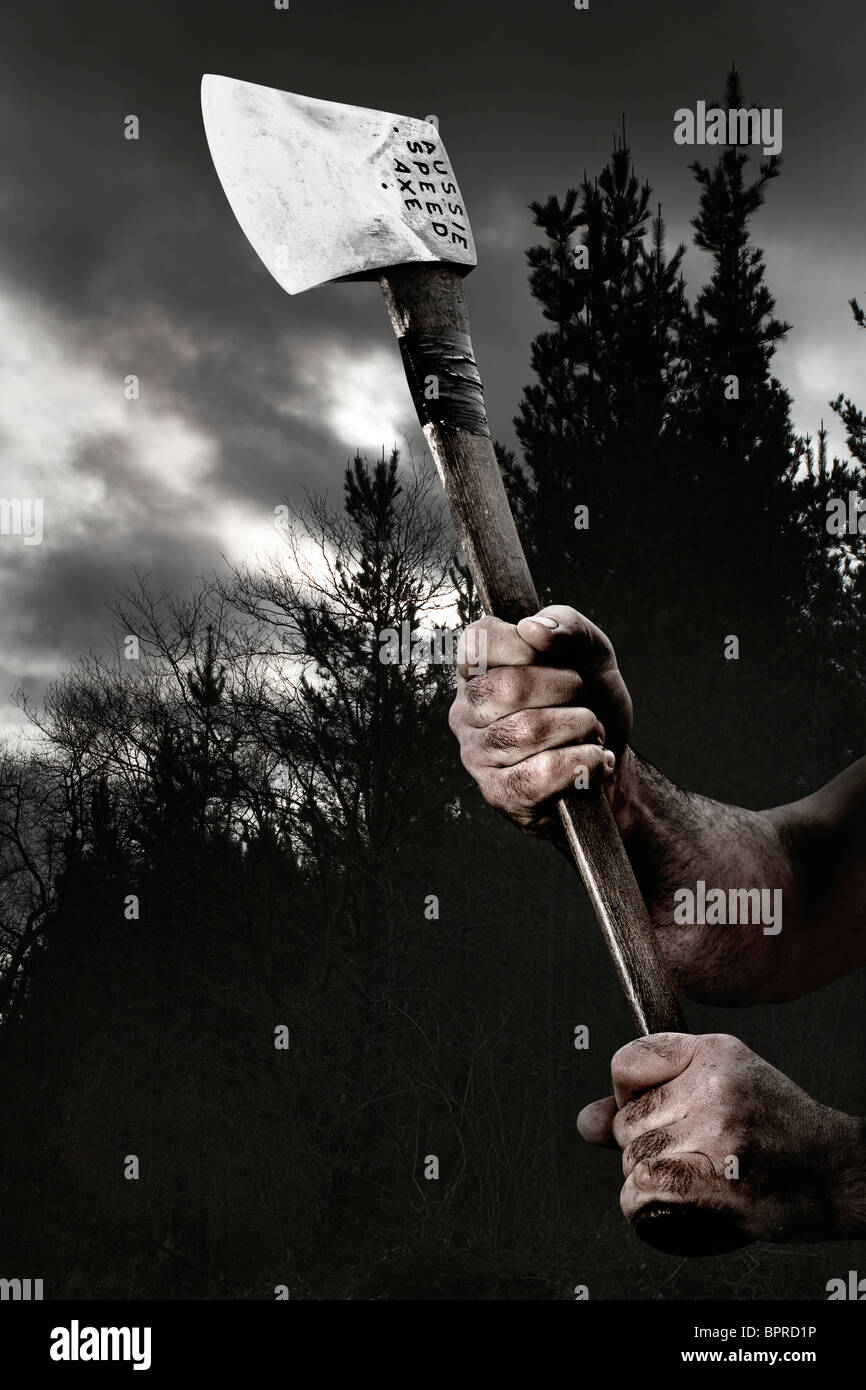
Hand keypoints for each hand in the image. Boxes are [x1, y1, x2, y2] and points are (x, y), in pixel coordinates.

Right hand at [448, 605, 632, 836]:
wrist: (611, 757)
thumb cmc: (592, 700)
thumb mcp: (591, 651)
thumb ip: (567, 625)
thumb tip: (533, 629)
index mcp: (477, 670)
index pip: (478, 642)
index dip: (523, 645)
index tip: (552, 658)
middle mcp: (466, 712)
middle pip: (509, 687)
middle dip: (567, 688)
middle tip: (580, 699)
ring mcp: (477, 756)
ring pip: (529, 731)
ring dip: (582, 727)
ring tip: (590, 731)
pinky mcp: (499, 794)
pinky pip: (540, 775)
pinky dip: (583, 763)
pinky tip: (593, 760)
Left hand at [578, 1032, 865, 1242]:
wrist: (838, 1173)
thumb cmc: (776, 1133)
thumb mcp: (719, 1091)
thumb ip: (648, 1101)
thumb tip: (585, 1122)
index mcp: (714, 1051)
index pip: (627, 1062)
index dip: (628, 1094)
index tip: (654, 1111)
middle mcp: (714, 1084)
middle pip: (627, 1121)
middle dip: (645, 1146)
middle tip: (692, 1154)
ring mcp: (719, 1129)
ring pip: (633, 1159)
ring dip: (650, 1180)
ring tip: (696, 1177)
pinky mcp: (721, 1178)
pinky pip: (642, 1191)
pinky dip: (646, 1206)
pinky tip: (679, 1201)